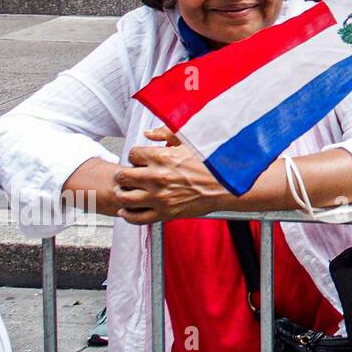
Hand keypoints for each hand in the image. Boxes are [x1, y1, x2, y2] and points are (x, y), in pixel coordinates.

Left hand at [113, 127, 231, 223]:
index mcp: (163, 157)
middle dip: (124, 175)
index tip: (140, 160)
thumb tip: (149, 133)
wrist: (228, 186)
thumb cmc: (212, 164)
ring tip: (128, 191)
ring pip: (124, 197)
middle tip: (129, 176)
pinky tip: (130, 209)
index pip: (132, 154)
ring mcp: (160, 197)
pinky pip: (136, 218)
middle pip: (123, 176)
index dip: (135, 156)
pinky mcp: (165, 213)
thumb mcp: (191, 141)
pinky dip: (128, 214)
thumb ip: (166, 134)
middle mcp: (157, 177)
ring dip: (124, 193)